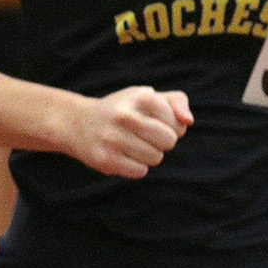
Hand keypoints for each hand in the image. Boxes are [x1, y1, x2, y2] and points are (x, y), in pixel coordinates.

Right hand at [70, 86, 193, 178]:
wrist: (79, 123)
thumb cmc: (125, 109)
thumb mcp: (149, 97)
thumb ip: (177, 102)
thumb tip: (188, 121)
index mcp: (142, 96)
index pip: (178, 124)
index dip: (170, 126)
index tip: (154, 121)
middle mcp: (125, 115)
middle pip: (169, 141)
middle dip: (162, 141)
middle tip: (145, 135)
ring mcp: (113, 138)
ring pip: (156, 158)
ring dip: (150, 155)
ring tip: (132, 144)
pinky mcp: (104, 159)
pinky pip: (140, 171)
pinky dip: (137, 166)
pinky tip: (123, 154)